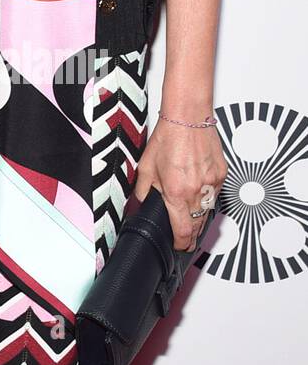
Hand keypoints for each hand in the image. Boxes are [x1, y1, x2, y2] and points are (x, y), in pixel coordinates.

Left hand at [134, 115, 226, 250]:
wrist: (188, 118)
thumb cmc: (168, 137)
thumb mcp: (146, 166)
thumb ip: (143, 189)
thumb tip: (141, 202)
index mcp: (176, 191)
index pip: (183, 229)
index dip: (182, 243)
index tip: (181, 246)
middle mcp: (197, 190)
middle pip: (198, 224)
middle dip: (192, 235)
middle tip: (187, 240)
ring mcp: (212, 183)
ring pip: (208, 211)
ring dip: (200, 218)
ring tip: (192, 220)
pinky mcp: (222, 175)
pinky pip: (215, 194)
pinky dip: (208, 198)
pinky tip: (200, 193)